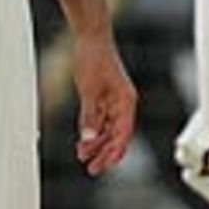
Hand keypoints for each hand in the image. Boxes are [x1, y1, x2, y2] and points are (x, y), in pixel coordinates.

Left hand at [72, 32, 135, 175]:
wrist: (90, 39)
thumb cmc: (94, 59)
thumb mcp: (89, 90)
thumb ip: (89, 116)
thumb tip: (87, 139)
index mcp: (126, 102)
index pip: (124, 132)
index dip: (116, 150)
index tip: (107, 164)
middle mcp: (122, 104)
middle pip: (116, 135)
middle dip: (105, 153)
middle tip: (93, 169)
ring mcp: (112, 102)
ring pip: (107, 131)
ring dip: (96, 145)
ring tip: (84, 158)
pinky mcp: (102, 99)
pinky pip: (98, 122)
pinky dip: (91, 133)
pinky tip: (82, 144)